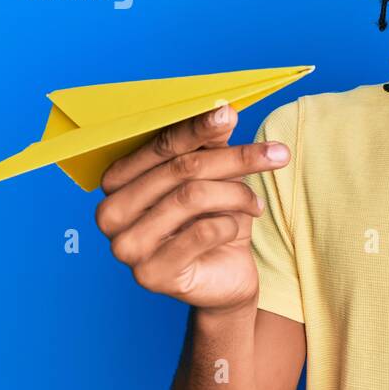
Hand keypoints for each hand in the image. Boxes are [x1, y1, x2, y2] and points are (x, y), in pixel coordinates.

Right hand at [94, 105, 291, 312]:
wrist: (226, 278)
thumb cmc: (214, 221)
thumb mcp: (216, 178)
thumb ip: (211, 146)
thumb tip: (222, 111)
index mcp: (117, 181)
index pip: (160, 145)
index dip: (197, 128)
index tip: (230, 113)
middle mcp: (110, 213)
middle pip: (179, 170)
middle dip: (234, 159)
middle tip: (278, 154)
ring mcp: (126, 247)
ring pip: (192, 197)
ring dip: (236, 195)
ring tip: (256, 203)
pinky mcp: (151, 275)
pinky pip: (203, 232)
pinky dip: (231, 224)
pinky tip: (237, 229)